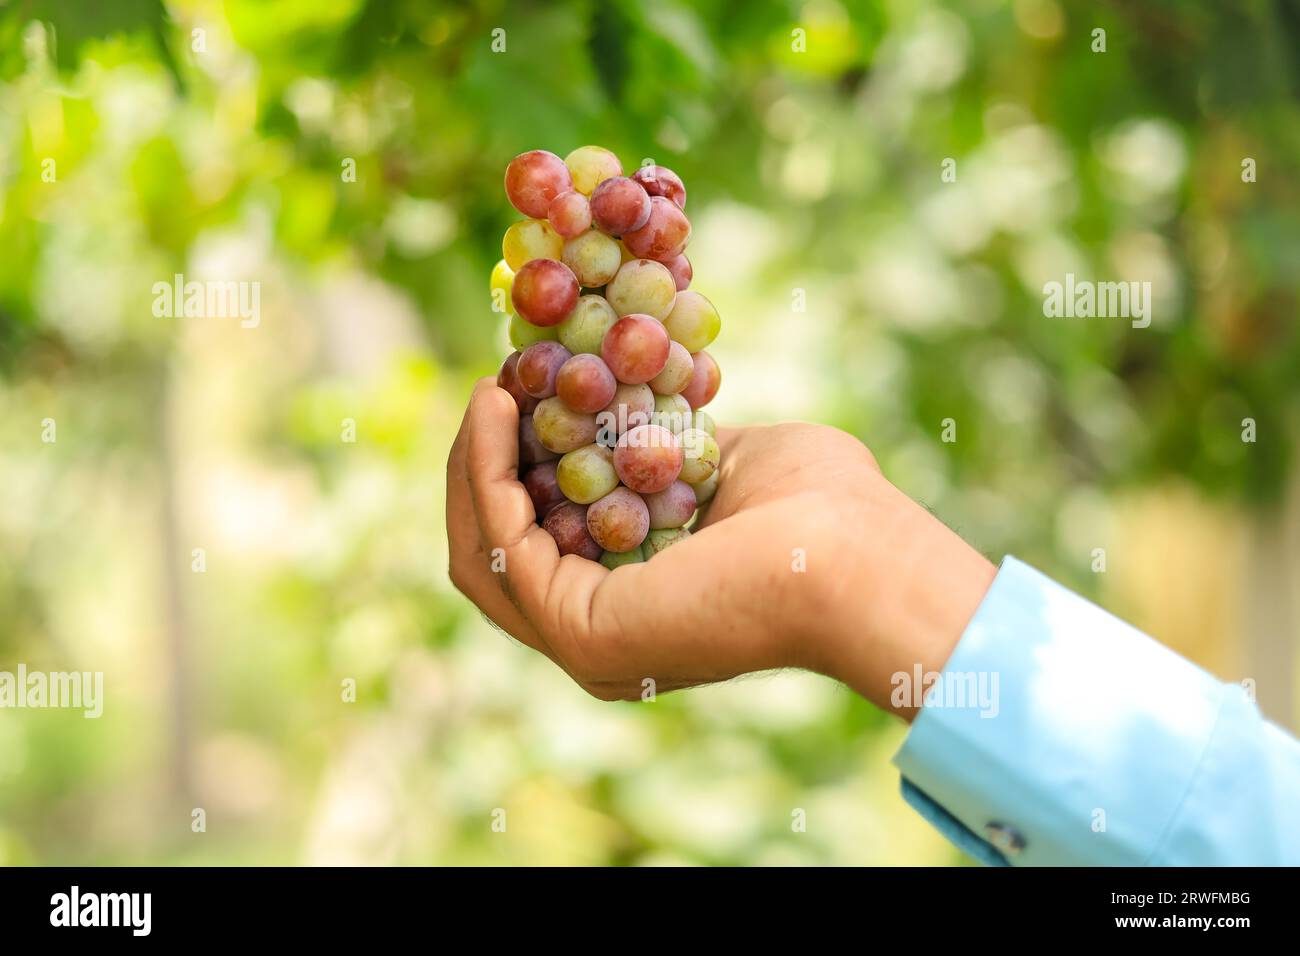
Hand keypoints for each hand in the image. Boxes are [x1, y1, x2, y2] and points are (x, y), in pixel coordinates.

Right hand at [447, 378, 995, 713]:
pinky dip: (487, 469)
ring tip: (487, 392)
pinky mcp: (579, 632)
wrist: (859, 552)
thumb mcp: (727, 466)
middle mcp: (599, 643)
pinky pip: (503, 541)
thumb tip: (632, 411)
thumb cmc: (823, 510)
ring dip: (472, 466)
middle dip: (479, 472)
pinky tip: (497, 405)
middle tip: (490, 393)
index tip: (518, 397)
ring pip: (484, 554)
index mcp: (636, 611)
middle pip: (496, 556)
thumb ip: (669, 453)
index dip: (515, 474)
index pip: (541, 550)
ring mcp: (584, 648)